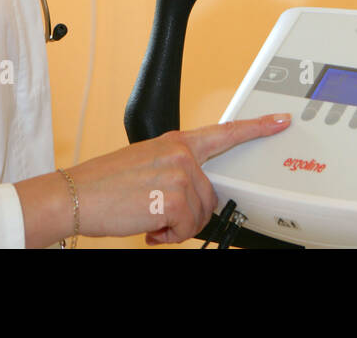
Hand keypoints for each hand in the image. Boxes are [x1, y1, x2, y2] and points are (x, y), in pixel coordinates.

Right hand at [70, 114, 291, 243]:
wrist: (75, 195)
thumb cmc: (103, 185)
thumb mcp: (145, 165)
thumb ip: (174, 170)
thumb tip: (192, 195)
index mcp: (176, 141)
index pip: (225, 132)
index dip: (258, 128)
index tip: (281, 121)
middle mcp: (182, 153)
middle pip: (210, 195)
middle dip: (188, 213)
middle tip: (158, 212)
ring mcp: (181, 173)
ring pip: (200, 215)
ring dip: (176, 226)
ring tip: (148, 217)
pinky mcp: (175, 196)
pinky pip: (188, 229)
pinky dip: (169, 236)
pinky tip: (149, 226)